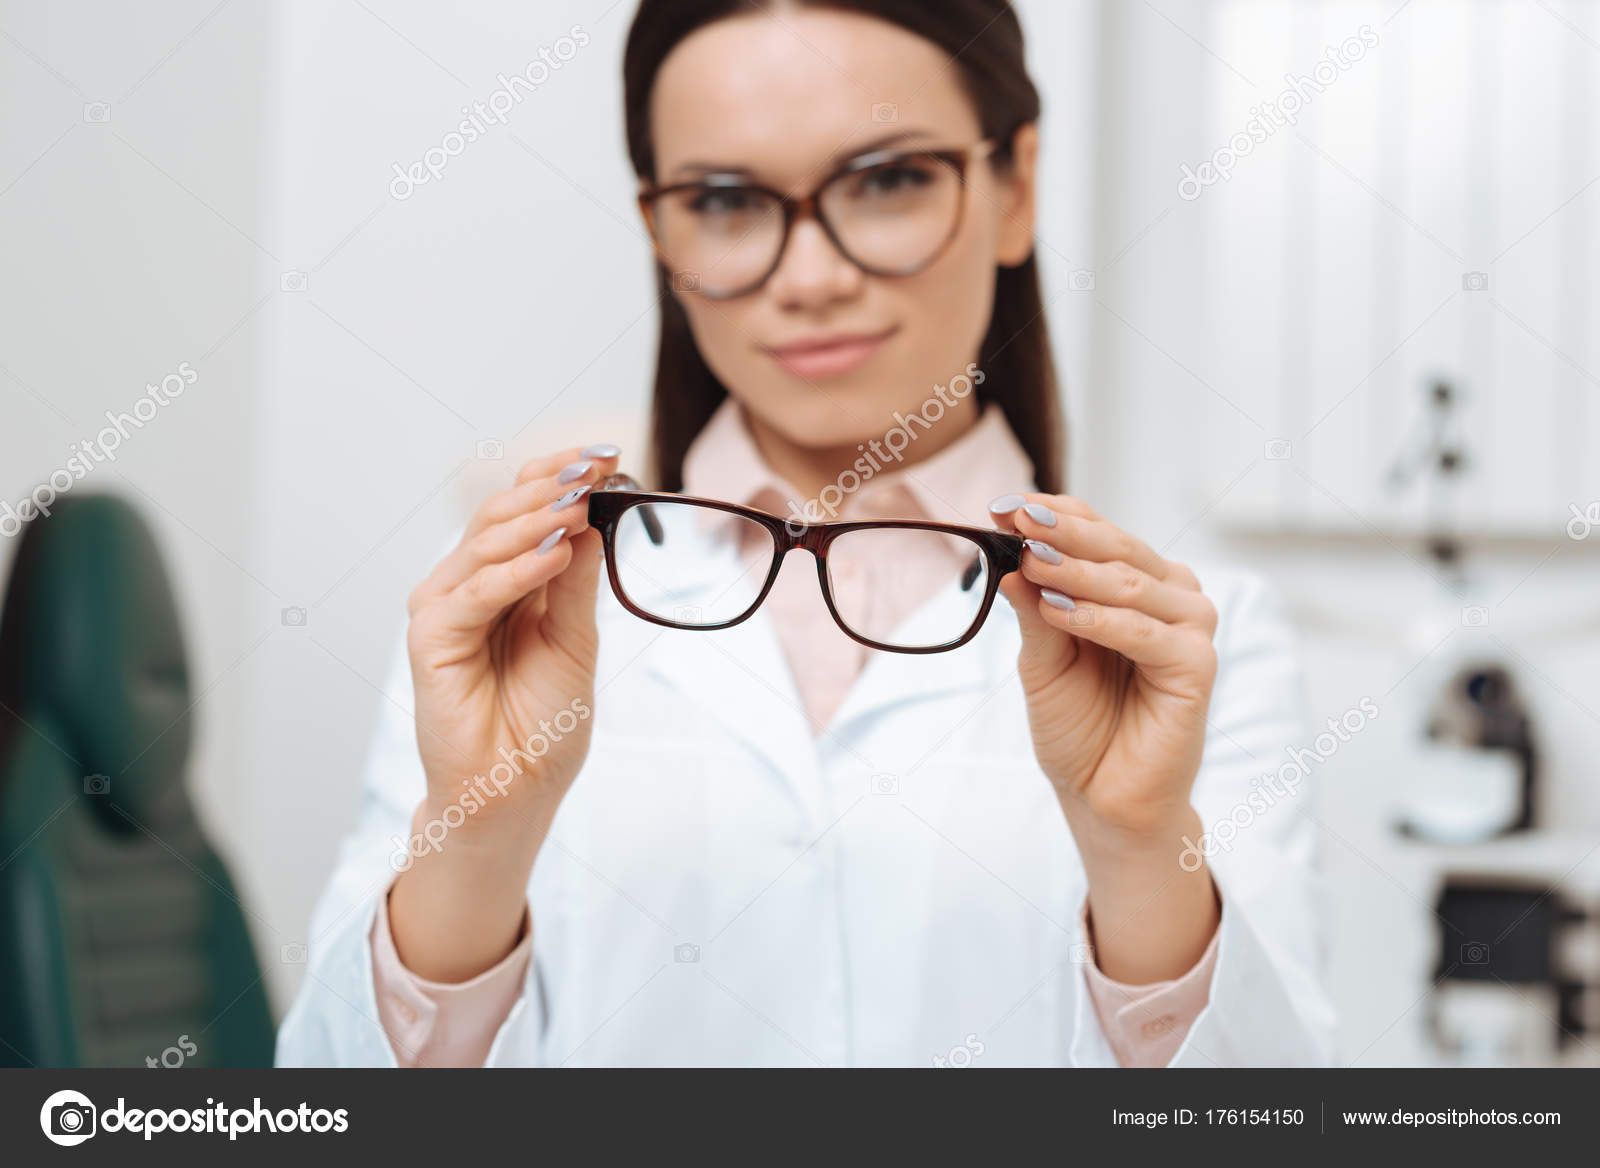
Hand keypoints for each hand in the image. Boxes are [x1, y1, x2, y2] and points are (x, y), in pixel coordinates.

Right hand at [390, 443, 618, 979]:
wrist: (517, 790)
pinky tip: (553, 553)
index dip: (562, 476)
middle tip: (594, 466)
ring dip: (535, 519)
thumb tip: (591, 514)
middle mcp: (473, 584)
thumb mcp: (575, 639)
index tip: (607, 454)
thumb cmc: (545, 723)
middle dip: (551, 487)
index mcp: (510, 580)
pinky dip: (513, 571)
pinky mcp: (430, 638)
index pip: (529, 510)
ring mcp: (447, 607)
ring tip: (579, 502)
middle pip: (503, 516)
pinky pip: (472, 593)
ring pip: (484, 544)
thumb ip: (575, 581)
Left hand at [990, 492, 1220, 982]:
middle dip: (1061, 532)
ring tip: (1032, 561)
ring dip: (1077, 571)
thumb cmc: (1079, 728)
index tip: (1001, 504)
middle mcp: (1169, 596)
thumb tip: (1012, 560)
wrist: (1102, 798)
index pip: (1096, 531)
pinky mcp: (1198, 667)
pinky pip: (1146, 633)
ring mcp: (1189, 630)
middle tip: (1016, 518)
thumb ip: (1036, 611)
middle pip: (1116, 548)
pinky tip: (1060, 611)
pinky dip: (1101, 620)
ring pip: (1130, 584)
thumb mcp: (1043, 661)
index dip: (1052, 513)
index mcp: (1134, 584)